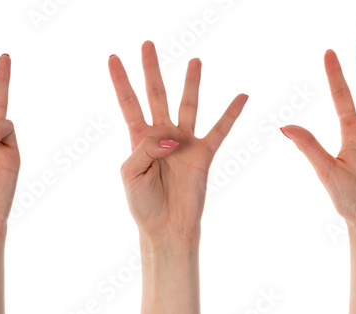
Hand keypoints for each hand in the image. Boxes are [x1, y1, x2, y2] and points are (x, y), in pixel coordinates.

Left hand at [108, 41, 247, 239]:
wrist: (166, 228)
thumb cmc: (143, 204)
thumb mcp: (131, 174)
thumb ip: (144, 149)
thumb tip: (170, 137)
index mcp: (138, 139)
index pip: (128, 102)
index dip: (120, 81)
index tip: (113, 58)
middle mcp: (162, 135)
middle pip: (155, 94)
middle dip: (151, 69)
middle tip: (147, 43)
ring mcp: (184, 143)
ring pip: (187, 105)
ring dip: (191, 83)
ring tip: (194, 60)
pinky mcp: (203, 154)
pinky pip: (219, 130)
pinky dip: (231, 113)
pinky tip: (242, 95)